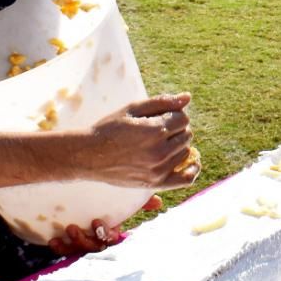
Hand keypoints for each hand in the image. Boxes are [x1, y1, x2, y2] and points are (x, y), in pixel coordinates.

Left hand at [48, 195, 164, 255]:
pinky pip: (64, 249)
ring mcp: (80, 238)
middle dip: (86, 240)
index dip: (105, 234)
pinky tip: (53, 241)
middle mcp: (95, 235)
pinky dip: (59, 247)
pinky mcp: (65, 238)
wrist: (70, 189)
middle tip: (74, 227)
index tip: (97, 221)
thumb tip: (158, 203)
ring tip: (68, 229)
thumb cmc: (103, 194)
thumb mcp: (120, 195)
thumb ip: (138, 199)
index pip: (111, 238)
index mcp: (110, 227)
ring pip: (79, 250)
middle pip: (95, 247)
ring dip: (73, 244)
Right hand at [82, 93, 199, 190]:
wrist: (88, 155)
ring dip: (178, 146)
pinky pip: (186, 179)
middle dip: (176, 129)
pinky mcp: (155, 183)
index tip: (160, 116)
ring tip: (160, 143)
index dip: (173, 114)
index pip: (183, 118)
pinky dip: (192, 170)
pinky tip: (191, 163)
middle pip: (186, 135)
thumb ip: (162, 102)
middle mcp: (160, 152)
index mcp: (155, 130)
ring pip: (186, 153)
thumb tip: (188, 97)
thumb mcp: (133, 109)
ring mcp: (158, 170)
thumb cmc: (110, 128)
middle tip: (158, 129)